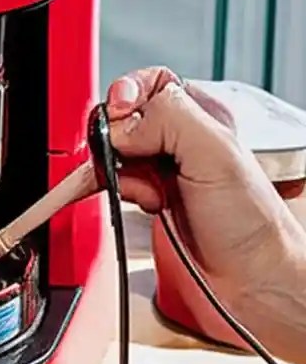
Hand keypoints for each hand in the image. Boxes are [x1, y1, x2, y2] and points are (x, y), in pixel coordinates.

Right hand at [105, 67, 305, 357]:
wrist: (250, 280)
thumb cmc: (252, 224)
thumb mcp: (216, 155)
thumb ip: (169, 122)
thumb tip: (122, 124)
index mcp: (201, 117)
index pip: (151, 83)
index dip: (129, 92)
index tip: (120, 112)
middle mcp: (179, 140)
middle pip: (122, 118)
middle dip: (116, 137)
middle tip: (125, 155)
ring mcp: (161, 170)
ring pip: (112, 152)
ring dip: (114, 169)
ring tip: (141, 188)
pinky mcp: (146, 198)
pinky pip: (111, 182)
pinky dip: (111, 191)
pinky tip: (137, 201)